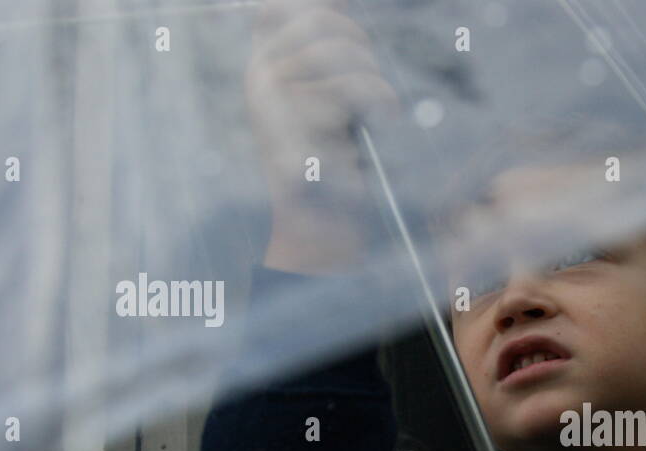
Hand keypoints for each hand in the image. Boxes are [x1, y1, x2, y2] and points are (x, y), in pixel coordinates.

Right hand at [245, 0, 402, 272]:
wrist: (321, 232)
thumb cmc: (335, 167)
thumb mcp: (331, 101)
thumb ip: (328, 58)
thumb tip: (334, 0)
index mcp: (265, 67)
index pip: (285, 8)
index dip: (331, 12)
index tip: (360, 44)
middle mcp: (259, 78)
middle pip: (318, 22)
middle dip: (361, 46)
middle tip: (378, 86)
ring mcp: (270, 101)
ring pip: (338, 54)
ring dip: (375, 79)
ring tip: (384, 110)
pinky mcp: (292, 126)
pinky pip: (348, 89)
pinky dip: (379, 101)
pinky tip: (385, 122)